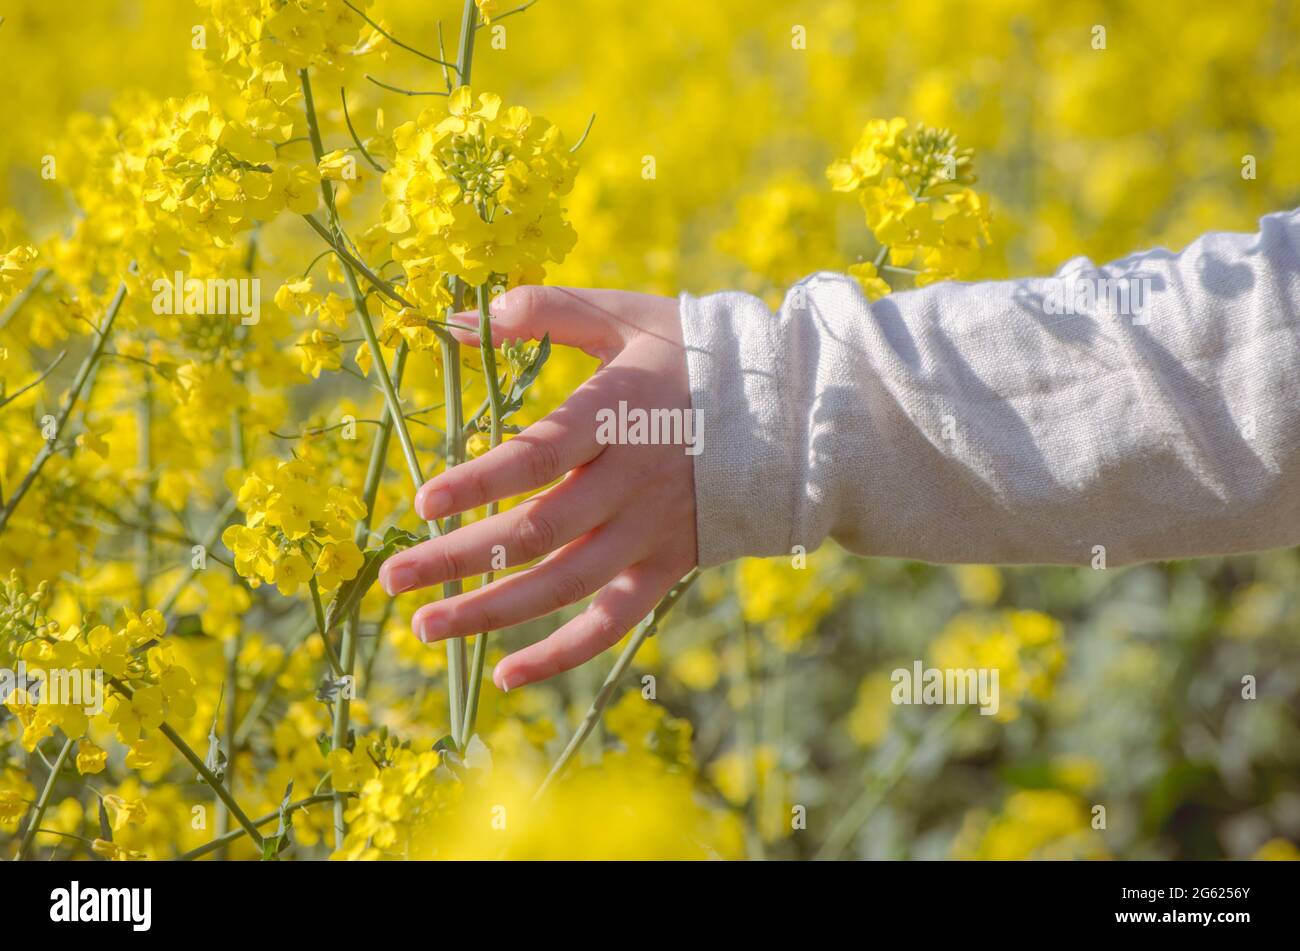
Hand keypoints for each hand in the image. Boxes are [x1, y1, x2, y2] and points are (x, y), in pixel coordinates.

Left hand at [378, 286, 698, 690]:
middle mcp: (632, 480)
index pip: (540, 456)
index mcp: (618, 412)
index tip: (422, 504)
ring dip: (492, 612)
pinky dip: (562, 654)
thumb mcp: (627, 315)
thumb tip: (459, 321)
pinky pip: (613, 622)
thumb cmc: (695, 355)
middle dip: (458, 559)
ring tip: (426, 629)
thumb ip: (547, 310)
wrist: (792, 412)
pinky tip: (506, 676)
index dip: (481, 482)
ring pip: (565, 585)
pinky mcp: (668, 565)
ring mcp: (651, 530)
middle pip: (536, 531)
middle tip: (392, 579)